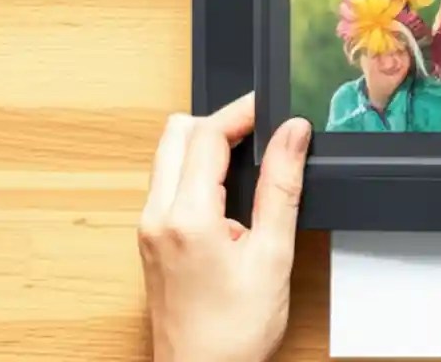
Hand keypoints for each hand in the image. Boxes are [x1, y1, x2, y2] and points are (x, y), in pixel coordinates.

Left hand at [138, 92, 312, 361]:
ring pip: (167, 155)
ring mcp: (147, 228)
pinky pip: (166, 182)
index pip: (205, 134)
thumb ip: (281, 186)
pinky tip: (228, 190)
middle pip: (175, 133)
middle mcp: (155, 217)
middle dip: (218, 121)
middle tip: (260, 130)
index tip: (271, 108)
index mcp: (185, 218)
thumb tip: (293, 134)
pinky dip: (194, 170)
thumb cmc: (234, 332)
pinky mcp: (149, 239)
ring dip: (204, 144)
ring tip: (249, 160)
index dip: (241, 112)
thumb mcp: (272, 254)